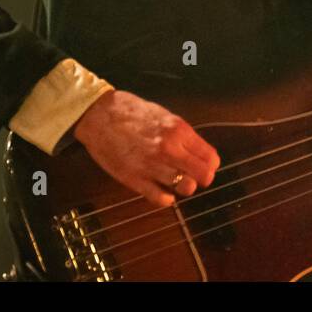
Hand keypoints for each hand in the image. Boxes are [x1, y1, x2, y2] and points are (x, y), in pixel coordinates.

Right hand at [73, 89, 220, 207]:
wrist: (100, 116)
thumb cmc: (133, 113)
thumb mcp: (166, 116)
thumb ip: (184, 136)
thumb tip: (201, 153)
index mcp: (179, 131)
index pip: (210, 158)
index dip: (211, 165)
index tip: (207, 166)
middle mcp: (169, 149)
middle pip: (203, 176)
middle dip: (203, 178)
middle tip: (196, 176)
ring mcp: (152, 166)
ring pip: (185, 188)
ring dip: (185, 186)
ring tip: (179, 181)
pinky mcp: (134, 179)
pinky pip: (161, 198)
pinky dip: (167, 198)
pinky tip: (163, 190)